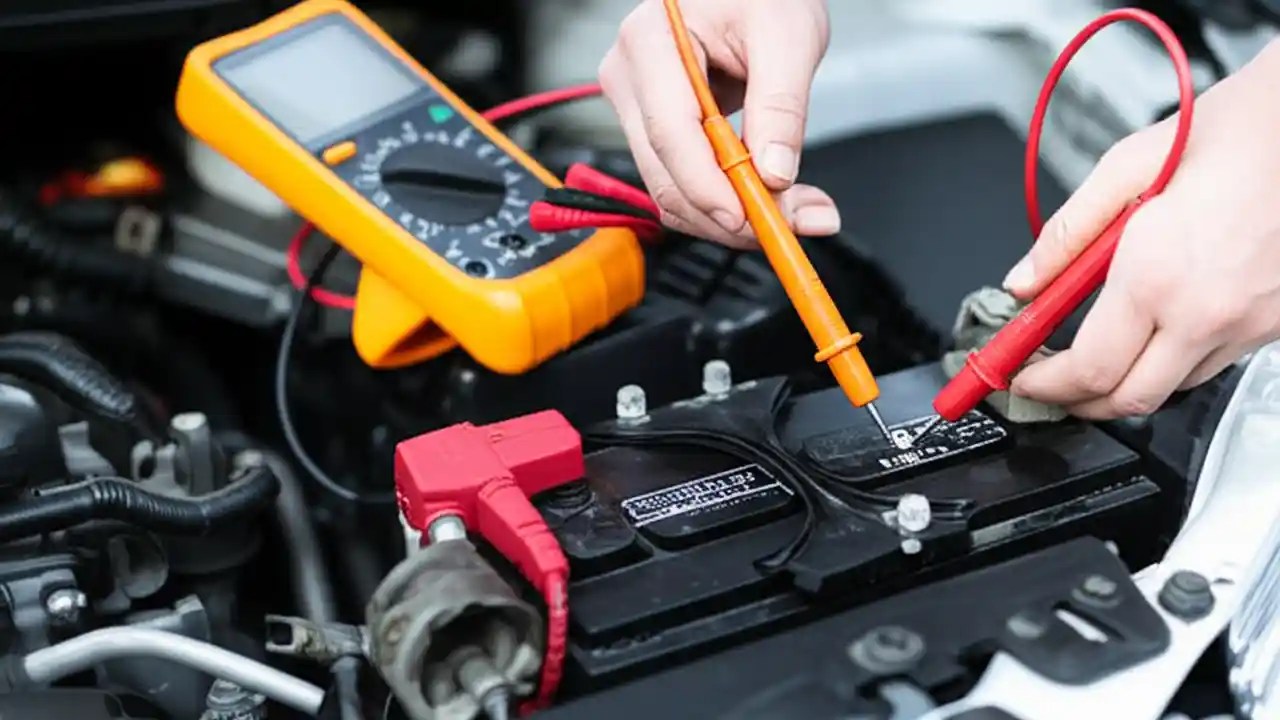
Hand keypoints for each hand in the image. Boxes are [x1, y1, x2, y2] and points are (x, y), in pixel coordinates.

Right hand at [598, 0, 838, 248]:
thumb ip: (781, 106)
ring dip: (727, 216)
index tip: (750, 215)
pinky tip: (765, 201)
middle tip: (790, 227)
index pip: (670, 131)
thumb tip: (774, 174)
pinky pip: (679, 182)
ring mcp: (637, 106)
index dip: (708, 184)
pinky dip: (721, 203)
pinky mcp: (654, 129)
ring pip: (669, 190)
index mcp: (651, 41)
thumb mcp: (788, 36)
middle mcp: (630, 76)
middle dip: (726, 212)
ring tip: (791, 214)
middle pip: (664, 172)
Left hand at [1006, 41, 1279, 418]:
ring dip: (1128, 382)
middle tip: (1048, 382)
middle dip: (1078, 401)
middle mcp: (1207, 313)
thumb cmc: (1235, 132)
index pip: (1087, 368)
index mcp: (1158, 276)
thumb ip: (1066, 234)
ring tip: (1098, 353)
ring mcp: (1249, 325)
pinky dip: (1175, 360)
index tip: (1021, 377)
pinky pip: (1214, 363)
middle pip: (1128, 400)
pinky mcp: (1276, 324)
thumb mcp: (1126, 167)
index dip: (1044, 384)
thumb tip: (1025, 283)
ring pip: (1174, 388)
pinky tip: (1157, 328)